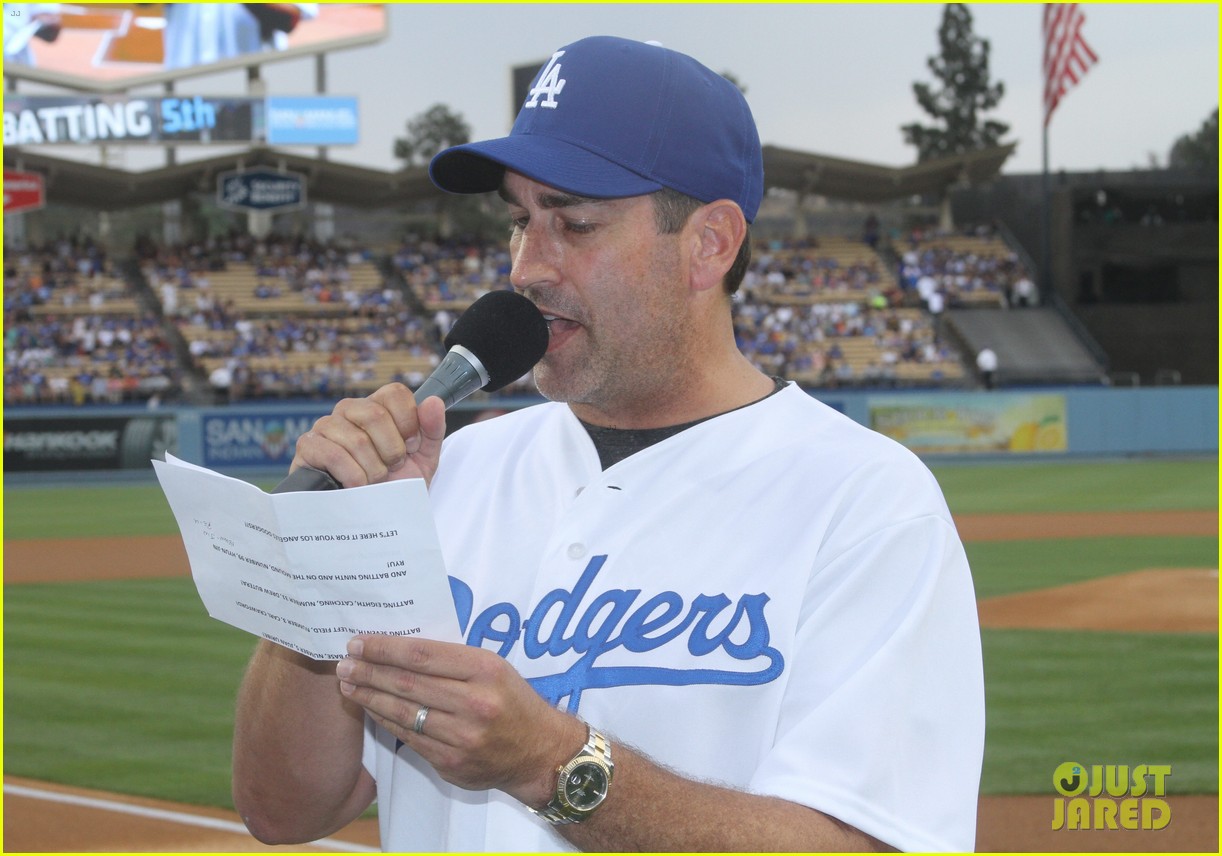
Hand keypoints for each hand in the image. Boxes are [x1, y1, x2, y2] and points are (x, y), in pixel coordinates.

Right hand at [291, 384, 446, 487]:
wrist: (373, 519)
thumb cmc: (396, 485)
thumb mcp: (423, 460)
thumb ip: (432, 430)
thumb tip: (433, 402)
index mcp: (377, 406)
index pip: (395, 393)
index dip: (409, 423)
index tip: (410, 447)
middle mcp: (349, 410)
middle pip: (375, 414)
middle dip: (392, 450)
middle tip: (392, 468)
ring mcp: (326, 426)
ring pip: (357, 440)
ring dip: (373, 469)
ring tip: (374, 481)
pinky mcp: (308, 446)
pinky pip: (333, 455)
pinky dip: (353, 476)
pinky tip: (357, 486)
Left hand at [335, 635, 584, 807]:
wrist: (540, 752)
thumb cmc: (513, 701)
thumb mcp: (494, 668)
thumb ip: (453, 660)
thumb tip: (399, 649)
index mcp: (486, 670)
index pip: (423, 654)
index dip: (385, 648)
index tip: (360, 642)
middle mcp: (475, 703)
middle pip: (408, 683)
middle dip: (369, 671)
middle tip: (343, 662)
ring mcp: (462, 737)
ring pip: (403, 713)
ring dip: (370, 697)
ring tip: (349, 684)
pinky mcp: (452, 763)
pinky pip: (409, 738)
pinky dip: (386, 722)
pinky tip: (371, 709)